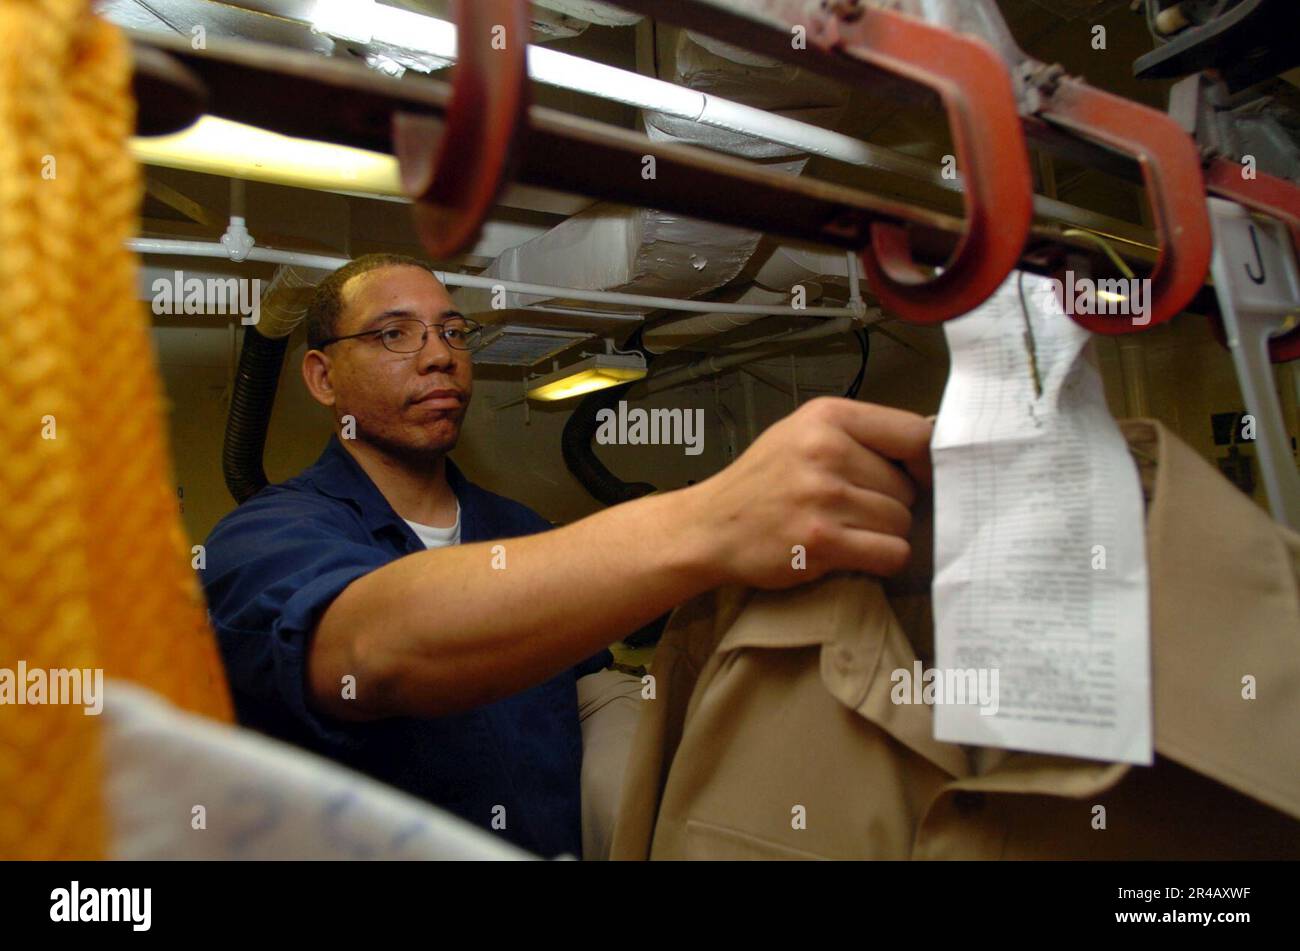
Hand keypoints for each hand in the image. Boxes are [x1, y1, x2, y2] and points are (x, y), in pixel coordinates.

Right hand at [684, 398, 932, 589]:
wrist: (710, 527)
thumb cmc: (762, 483)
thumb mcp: (803, 434)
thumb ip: (859, 435)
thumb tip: (930, 452)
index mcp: (827, 417)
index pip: (914, 433)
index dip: (927, 462)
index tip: (918, 478)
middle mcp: (826, 451)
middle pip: (908, 487)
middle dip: (893, 504)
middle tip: (857, 510)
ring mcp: (823, 497)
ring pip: (901, 522)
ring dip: (884, 534)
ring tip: (848, 530)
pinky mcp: (822, 541)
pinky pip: (890, 553)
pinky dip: (882, 559)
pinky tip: (853, 552)